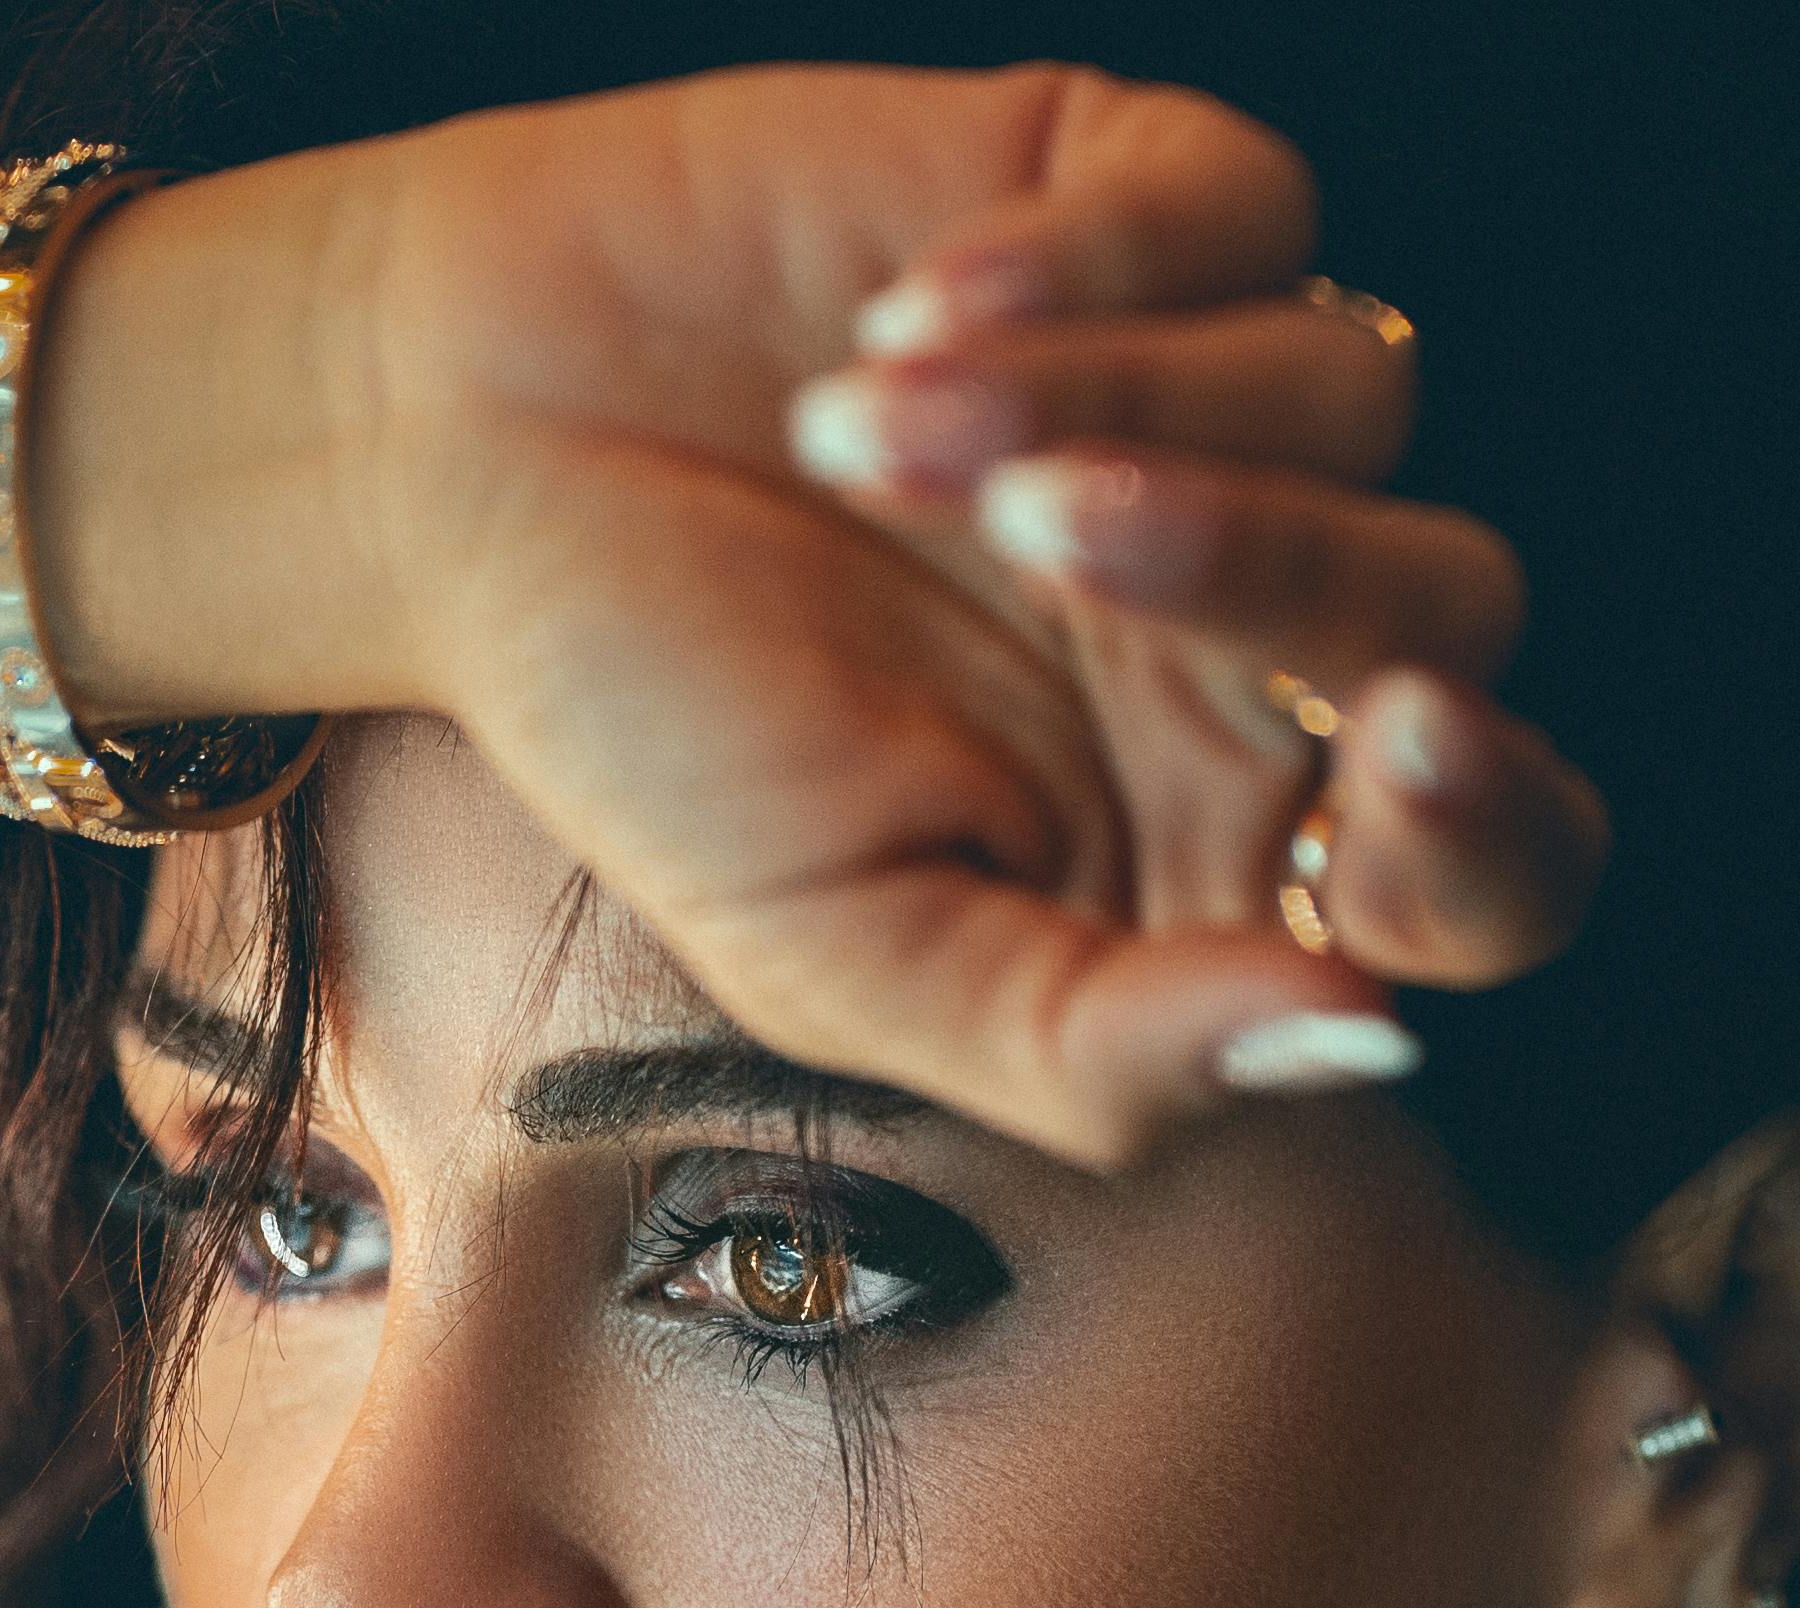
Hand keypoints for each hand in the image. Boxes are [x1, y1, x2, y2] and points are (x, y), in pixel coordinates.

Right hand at [43, 66, 1604, 1164]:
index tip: (1397, 763)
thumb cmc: (651, 729)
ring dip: (1109, 410)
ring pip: (1359, 394)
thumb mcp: (848, 962)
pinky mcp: (1150, 208)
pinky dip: (1084, 267)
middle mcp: (1250, 638)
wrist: (465, 454)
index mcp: (1210, 845)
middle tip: (1048, 547)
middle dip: (1271, 575)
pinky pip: (1248, 215)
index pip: (1476, 865)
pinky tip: (892, 318)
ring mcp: (1218, 408)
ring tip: (856, 439)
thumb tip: (1360, 1040)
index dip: (1492, 826)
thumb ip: (1096, 1049)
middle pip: (1451, 607)